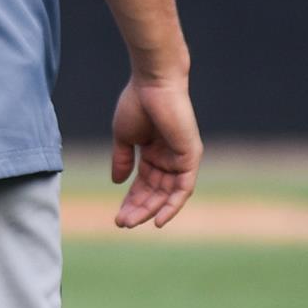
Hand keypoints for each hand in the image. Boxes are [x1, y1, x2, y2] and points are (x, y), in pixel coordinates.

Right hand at [110, 76, 201, 228]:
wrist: (152, 84)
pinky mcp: (191, 157)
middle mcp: (170, 159)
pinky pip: (183, 189)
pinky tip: (158, 220)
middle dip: (138, 208)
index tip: (116, 216)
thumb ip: (122, 160)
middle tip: (121, 223)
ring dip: (150, 210)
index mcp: (154, 153)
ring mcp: (182, 159)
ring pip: (167, 194)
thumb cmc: (137, 104)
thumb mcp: (124, 137)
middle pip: (155, 192)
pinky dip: (173, 205)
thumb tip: (117, 182)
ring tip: (131, 222)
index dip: (130, 200)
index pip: (143, 184)